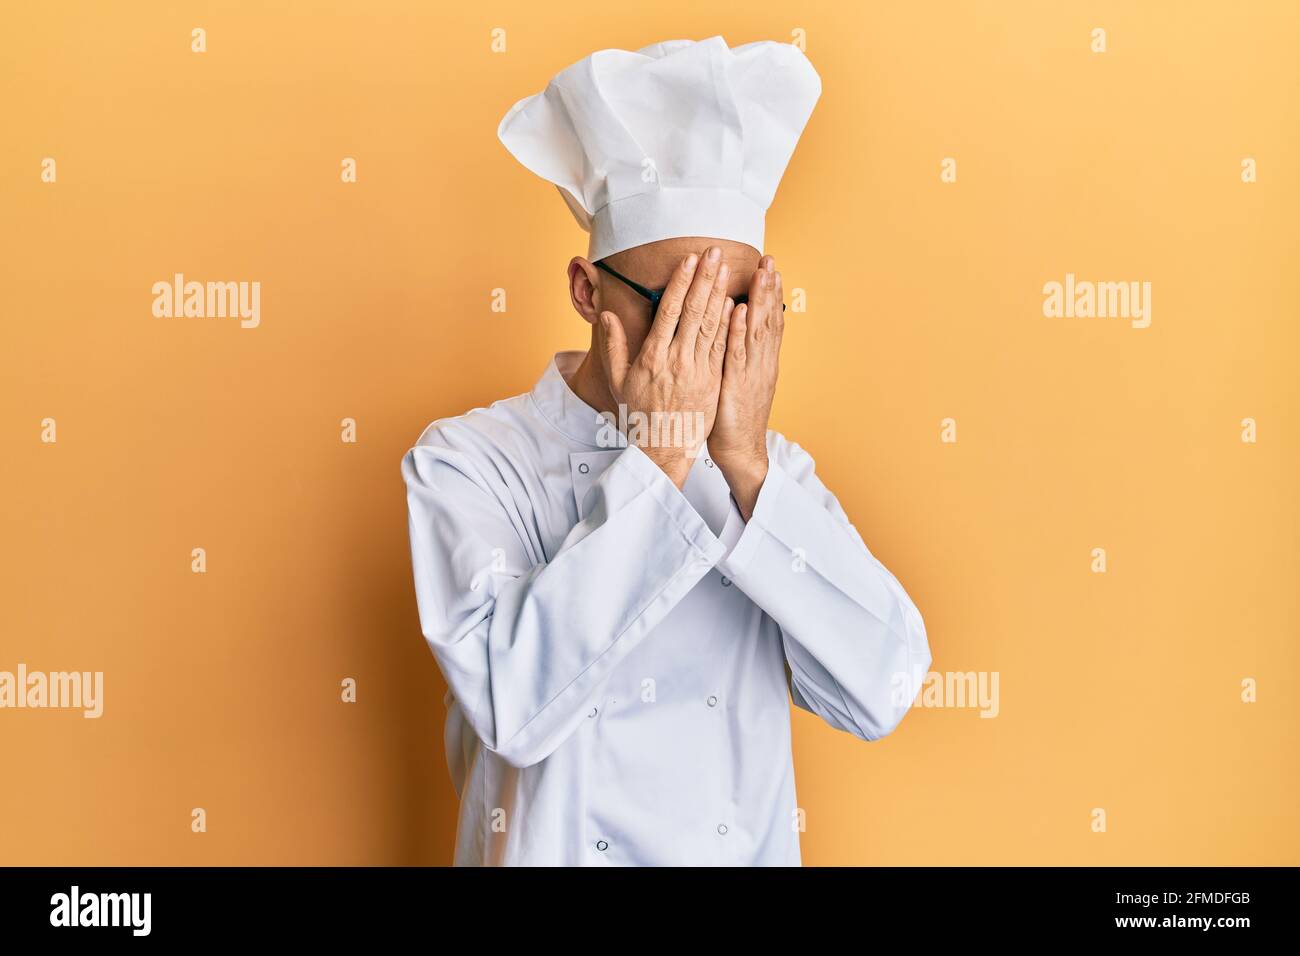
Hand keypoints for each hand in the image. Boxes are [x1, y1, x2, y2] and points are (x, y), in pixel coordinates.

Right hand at [596, 248, 733, 487]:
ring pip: (711, 325)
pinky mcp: (713, 382)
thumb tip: (607, 315)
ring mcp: (697, 371)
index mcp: (652, 357)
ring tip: (726, 269)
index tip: (689, 261)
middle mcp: (676, 360)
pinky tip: (736, 303)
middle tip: (714, 253)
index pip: (668, 311)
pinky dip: (729, 324)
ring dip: (719, 294)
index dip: (680, 283)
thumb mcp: (618, 381)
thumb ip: (614, 345)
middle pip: (693, 311)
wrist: (662, 449)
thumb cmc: (640, 414)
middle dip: (704, 279)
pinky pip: (722, 348)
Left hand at [711, 255, 782, 518]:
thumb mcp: (737, 381)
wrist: (740, 451)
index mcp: (760, 361)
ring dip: (758, 300)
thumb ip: (737, 353)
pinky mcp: (737, 386)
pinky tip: (737, 310)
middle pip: (767, 320)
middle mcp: (760, 363)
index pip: (768, 321)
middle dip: (768, 288)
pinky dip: (738, 331)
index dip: (770, 294)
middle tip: (770, 259)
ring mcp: (751, 374)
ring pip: (756, 331)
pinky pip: (736, 354)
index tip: (770, 268)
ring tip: (761, 273)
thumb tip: (732, 325)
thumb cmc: (732, 417)